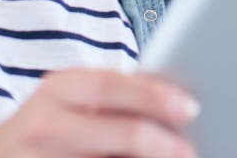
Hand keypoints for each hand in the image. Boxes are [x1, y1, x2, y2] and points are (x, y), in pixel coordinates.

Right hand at [0, 68, 198, 157]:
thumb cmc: (45, 127)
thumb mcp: (70, 98)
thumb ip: (113, 95)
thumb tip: (173, 96)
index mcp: (59, 88)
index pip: (112, 86)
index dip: (154, 96)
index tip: (190, 106)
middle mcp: (47, 124)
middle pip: (119, 133)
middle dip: (162, 144)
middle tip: (190, 150)